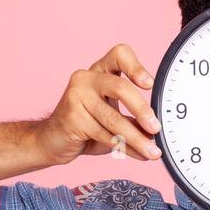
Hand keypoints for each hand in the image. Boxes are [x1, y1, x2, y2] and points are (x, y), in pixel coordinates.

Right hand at [37, 44, 161, 164]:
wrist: (53, 140)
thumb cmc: (86, 126)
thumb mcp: (113, 119)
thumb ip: (134, 120)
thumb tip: (157, 133)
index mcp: (101, 71)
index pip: (119, 55)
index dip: (136, 67)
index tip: (149, 85)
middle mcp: (87, 78)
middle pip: (120, 88)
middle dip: (141, 110)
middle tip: (156, 128)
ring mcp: (76, 95)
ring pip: (113, 118)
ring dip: (136, 138)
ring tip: (152, 152)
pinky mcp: (72, 117)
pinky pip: (104, 134)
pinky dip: (124, 147)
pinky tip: (137, 154)